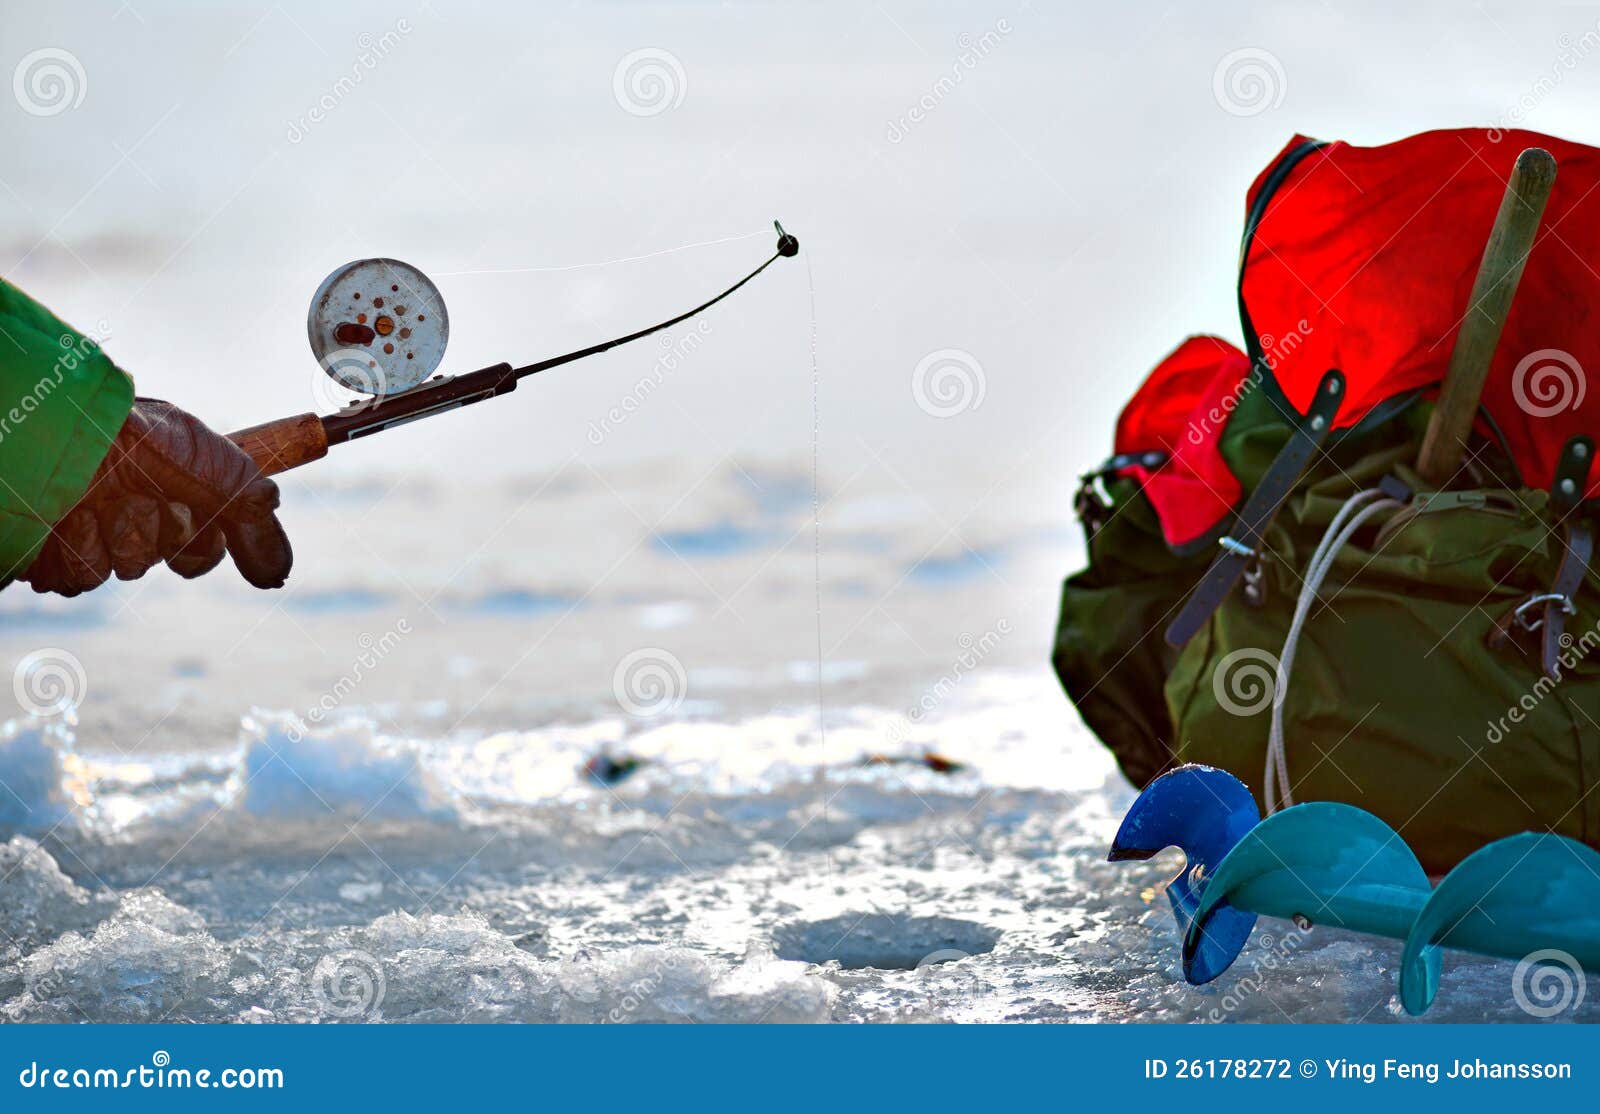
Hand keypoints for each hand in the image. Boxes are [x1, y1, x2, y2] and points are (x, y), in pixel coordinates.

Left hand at [21, 398, 291, 595]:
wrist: (63, 430)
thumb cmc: (137, 436)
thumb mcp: (216, 468)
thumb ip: (254, 519)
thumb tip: (280, 576)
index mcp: (168, 483)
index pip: (203, 543)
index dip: (202, 542)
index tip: (202, 525)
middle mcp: (129, 505)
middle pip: (163, 556)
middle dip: (157, 532)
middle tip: (142, 498)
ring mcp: (88, 528)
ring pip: (121, 569)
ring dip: (116, 538)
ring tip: (97, 501)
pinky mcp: (48, 550)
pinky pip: (76, 578)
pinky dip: (77, 549)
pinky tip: (66, 518)